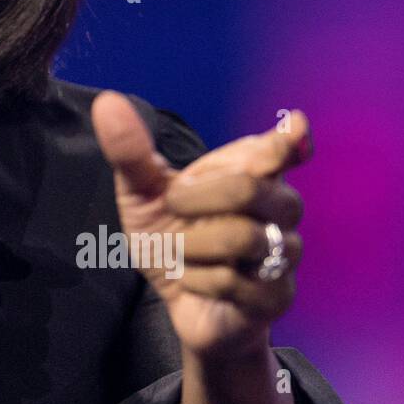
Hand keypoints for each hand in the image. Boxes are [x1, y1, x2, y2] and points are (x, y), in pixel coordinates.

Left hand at [90, 92, 310, 361]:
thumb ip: (131, 153)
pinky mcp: (276, 297)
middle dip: (195, 198)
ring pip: (241, 237)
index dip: (287, 141)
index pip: (278, 151)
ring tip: (179, 252)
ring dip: (190, 246)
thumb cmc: (171, 235)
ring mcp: (284, 253)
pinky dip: (195, 280)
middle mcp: (279, 208)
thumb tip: (108, 102)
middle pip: (250, 188)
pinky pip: (231, 282)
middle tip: (173, 207)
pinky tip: (193, 280)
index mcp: (251, 172)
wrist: (179, 301)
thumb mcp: (142, 195)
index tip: (295, 127)